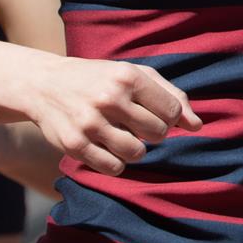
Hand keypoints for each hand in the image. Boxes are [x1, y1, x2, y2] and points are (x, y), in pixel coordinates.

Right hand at [19, 58, 201, 176]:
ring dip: (135, 149)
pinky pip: (113, 167)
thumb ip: (171, 95)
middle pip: (158, 133)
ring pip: (137, 153)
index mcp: (127, 76)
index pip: (172, 111)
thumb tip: (198, 126)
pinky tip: (106, 147)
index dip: (170, 118)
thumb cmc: (99, 79)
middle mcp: (109, 97)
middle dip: (153, 133)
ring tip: (122, 136)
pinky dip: (115, 162)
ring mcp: (90, 122)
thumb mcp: (134, 75)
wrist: (44, 84)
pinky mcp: (75, 144)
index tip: (154, 113)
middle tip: (136, 124)